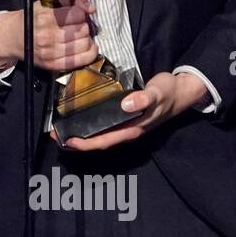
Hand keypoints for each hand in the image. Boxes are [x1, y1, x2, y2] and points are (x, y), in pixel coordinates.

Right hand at [0, 0, 99, 73]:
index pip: (78, 14)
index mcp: (45, 17)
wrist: (14, 37)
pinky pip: (82, 59)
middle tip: (77, 24)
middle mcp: (47, 35)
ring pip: (85, 44)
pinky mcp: (53, 65)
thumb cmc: (34, 17)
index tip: (76, 13)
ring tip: (79, 35)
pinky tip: (86, 46)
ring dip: (86, 38)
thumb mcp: (48, 0)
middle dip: (83, 25)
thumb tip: (91, 8)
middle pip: (83, 29)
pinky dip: (89, 52)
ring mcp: (50, 52)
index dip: (80, 12)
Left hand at [50, 70, 207, 149]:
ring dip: (80, 135)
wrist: (181, 92)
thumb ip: (145, 98)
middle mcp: (126, 130)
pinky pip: (103, 126)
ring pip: (98, 135)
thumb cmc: (168, 93)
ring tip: (60, 130)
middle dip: (75, 142)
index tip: (66, 140)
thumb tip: (127, 105)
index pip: (103, 142)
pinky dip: (88, 125)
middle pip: (97, 142)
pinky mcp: (123, 117)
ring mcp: (125, 125)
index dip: (84, 144)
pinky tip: (78, 119)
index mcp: (132, 130)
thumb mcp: (158, 93)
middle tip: (54, 134)